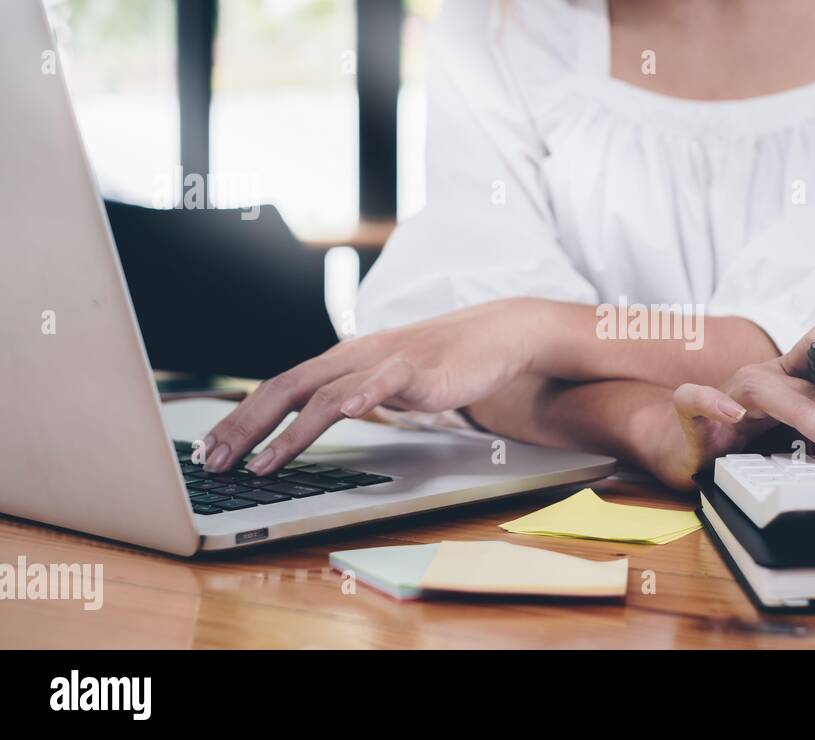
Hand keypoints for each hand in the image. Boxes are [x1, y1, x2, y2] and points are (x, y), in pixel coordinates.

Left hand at [200, 298, 543, 474]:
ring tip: (261, 464)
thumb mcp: (382, 380)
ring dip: (287, 433)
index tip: (209, 450)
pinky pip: (383, 381)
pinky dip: (361, 396)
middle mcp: (352, 357)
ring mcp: (382, 362)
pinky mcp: (417, 370)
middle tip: (211, 463)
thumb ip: (350, 394)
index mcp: (340, 362)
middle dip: (242, 427)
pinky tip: (345, 411)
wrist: (494, 335)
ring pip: (323, 394)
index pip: (277, 388)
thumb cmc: (439, 363)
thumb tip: (311, 420)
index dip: (240, 418)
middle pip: (284, 388)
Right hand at [654, 323, 814, 489]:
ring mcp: (729, 393)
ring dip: (805, 414)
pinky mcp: (693, 415)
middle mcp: (765, 377)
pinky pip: (695, 398)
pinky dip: (713, 403)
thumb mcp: (807, 437)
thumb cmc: (750, 438)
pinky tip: (733, 418)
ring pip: (768, 389)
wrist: (691, 449)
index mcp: (793, 377)